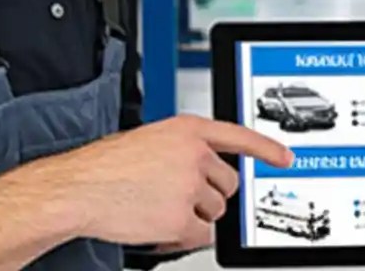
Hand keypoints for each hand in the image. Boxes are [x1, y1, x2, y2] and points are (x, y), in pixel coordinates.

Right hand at [57, 114, 292, 247]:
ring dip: (193, 215)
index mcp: (188, 130)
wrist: (78, 188)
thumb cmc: (107, 166)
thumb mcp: (152, 141)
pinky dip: (182, 235)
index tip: (286, 158)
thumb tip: (212, 172)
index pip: (240, 137)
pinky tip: (157, 223)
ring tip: (158, 206)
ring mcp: (190, 186)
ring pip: (216, 211)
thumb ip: (186, 150)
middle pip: (228, 185)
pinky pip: (200, 235)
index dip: (267, 150)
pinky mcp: (181, 217)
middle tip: (177, 196)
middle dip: (209, 195)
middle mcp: (195, 155)